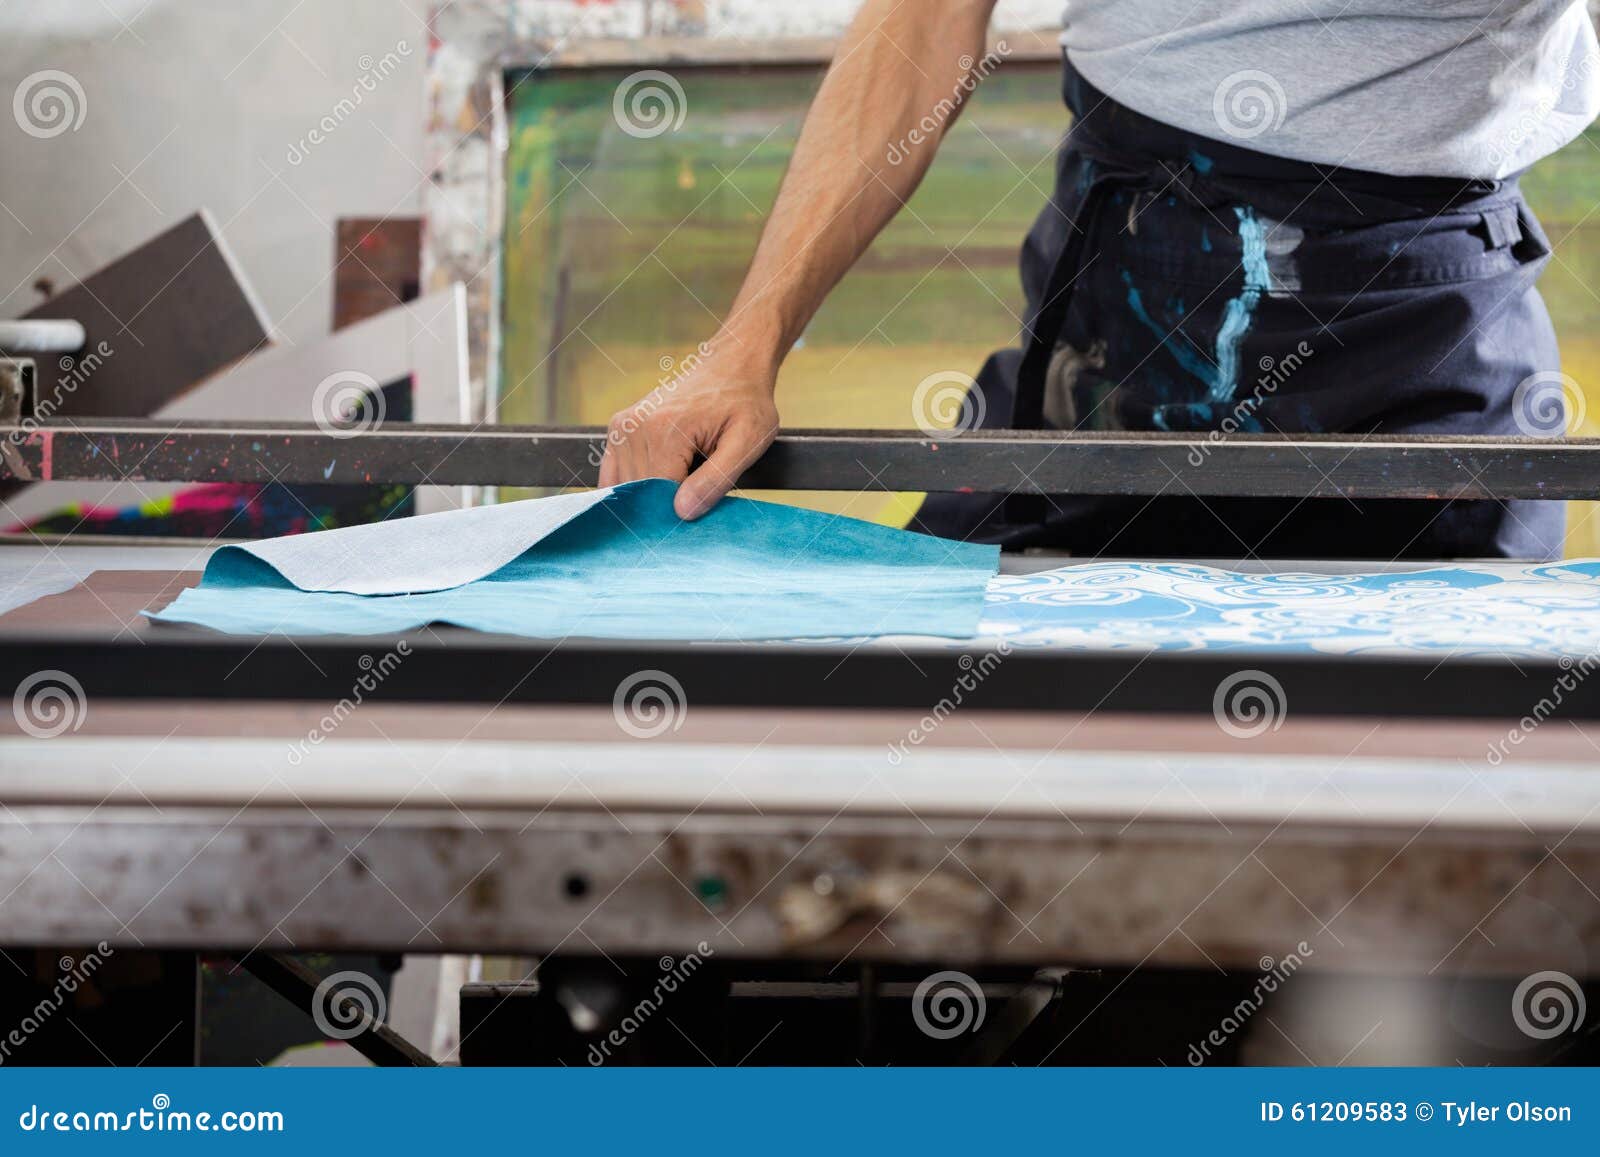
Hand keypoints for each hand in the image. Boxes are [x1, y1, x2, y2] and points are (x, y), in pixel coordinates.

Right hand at [597, 348, 780, 519]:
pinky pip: (615, 475)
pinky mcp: (618, 429)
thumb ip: (716, 480)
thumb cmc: (746, 402)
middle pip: (641, 495)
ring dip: (653, 495)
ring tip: (687, 477)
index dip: (680, 515)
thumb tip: (681, 513)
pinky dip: (637, 485)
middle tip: (701, 494)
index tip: (704, 513)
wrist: (732, 364)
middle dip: (668, 505)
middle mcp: (633, 427)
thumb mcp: (748, 442)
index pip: (658, 498)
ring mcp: (621, 427)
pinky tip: (665, 477)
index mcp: (664, 431)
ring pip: (627, 488)